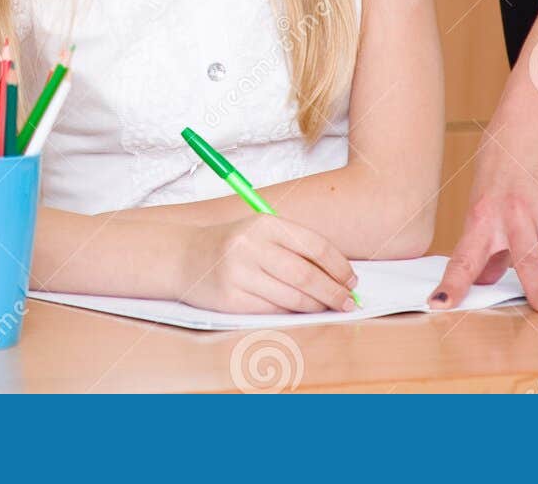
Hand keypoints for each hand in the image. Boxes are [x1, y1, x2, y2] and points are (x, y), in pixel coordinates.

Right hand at [176, 213, 359, 314]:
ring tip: (330, 308)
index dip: (338, 266)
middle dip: (333, 291)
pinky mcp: (230, 300)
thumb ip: (295, 247)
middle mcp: (252, 246)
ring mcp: (239, 274)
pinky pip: (271, 310)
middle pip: (305, 274)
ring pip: (291, 296)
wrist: (184, 257)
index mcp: (265, 223)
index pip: (314, 245)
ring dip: (316, 306)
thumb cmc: (234, 245)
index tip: (353, 280)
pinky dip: (292, 313)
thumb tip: (338, 273)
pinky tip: (302, 312)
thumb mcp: (262, 232)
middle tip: (349, 302)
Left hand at [427, 107, 537, 313]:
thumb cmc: (504, 158)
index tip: (440, 305)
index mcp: (484, 217)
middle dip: (537, 287)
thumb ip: (487, 243)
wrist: (536, 121)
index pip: (464, 258)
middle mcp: (514, 216)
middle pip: (525, 258)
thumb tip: (485, 278)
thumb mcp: (483, 199)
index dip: (453, 284)